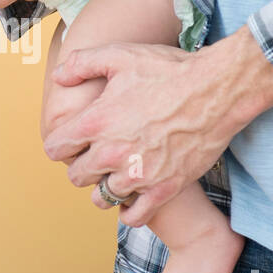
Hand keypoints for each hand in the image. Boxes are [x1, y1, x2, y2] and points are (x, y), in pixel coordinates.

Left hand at [41, 26, 272, 226]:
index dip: (61, 144)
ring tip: (116, 175)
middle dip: (82, 166)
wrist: (217, 89)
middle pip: (76, 176)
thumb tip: (58, 77)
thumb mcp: (120, 55)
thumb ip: (81, 64)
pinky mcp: (164, 189)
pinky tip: (134, 196)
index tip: (72, 141)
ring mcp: (137, 174)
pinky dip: (129, 210)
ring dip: (104, 188)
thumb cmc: (169, 70)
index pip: (55, 148)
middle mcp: (111, 153)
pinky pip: (134, 216)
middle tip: (96, 157)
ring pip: (102, 198)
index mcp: (96, 121)